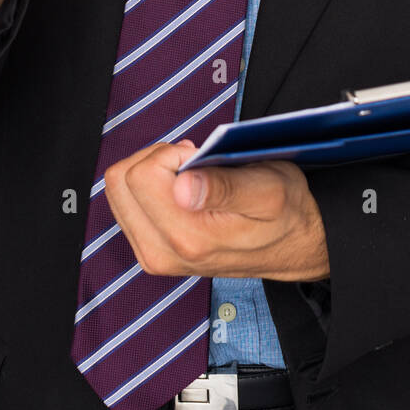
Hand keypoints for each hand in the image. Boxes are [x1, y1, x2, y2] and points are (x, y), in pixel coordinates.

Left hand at [103, 140, 329, 282]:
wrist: (291, 246)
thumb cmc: (284, 213)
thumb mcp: (268, 190)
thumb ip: (224, 187)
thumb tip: (181, 186)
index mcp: (189, 237)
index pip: (141, 175)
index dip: (170, 154)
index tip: (199, 159)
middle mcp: (163, 252)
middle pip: (121, 181)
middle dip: (157, 159)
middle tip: (194, 165)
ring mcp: (153, 255)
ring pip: (118, 191)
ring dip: (151, 171)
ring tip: (189, 176)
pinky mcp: (150, 251)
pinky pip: (126, 204)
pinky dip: (150, 187)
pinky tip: (181, 190)